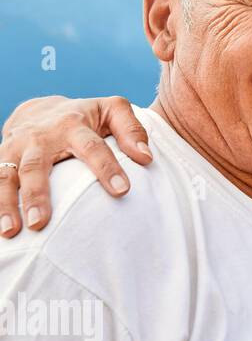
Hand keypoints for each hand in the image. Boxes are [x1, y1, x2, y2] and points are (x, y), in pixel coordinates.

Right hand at [0, 95, 151, 236]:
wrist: (41, 109)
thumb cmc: (87, 116)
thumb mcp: (113, 110)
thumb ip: (133, 130)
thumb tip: (147, 157)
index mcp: (73, 124)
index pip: (92, 147)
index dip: (107, 167)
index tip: (122, 191)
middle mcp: (40, 136)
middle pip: (36, 165)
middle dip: (37, 195)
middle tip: (40, 223)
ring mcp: (15, 148)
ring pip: (6, 175)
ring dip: (5, 203)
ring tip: (11, 231)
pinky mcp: (0, 158)